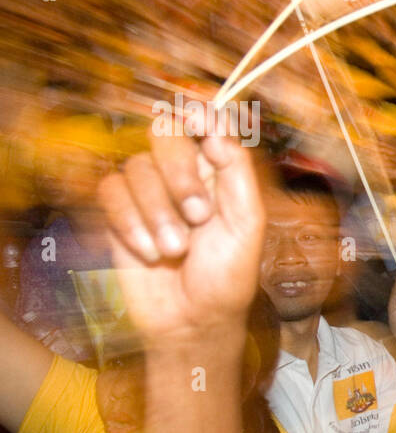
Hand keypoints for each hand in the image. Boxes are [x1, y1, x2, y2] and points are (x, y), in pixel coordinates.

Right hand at [98, 132, 263, 343]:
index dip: (198, 112)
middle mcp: (182, 173)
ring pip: (137, 168)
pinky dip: (130, 222)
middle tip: (198, 214)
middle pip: (164, 134)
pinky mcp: (118, 212)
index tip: (198, 119)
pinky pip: (111, 192)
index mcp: (219, 170)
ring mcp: (148, 191)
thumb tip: (217, 130)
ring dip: (158, 212)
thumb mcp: (247, 225)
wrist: (191, 319)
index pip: (204, 122)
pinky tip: (150, 252)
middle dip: (180, 172)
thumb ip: (237, 173)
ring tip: (176, 249)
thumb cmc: (226, 276)